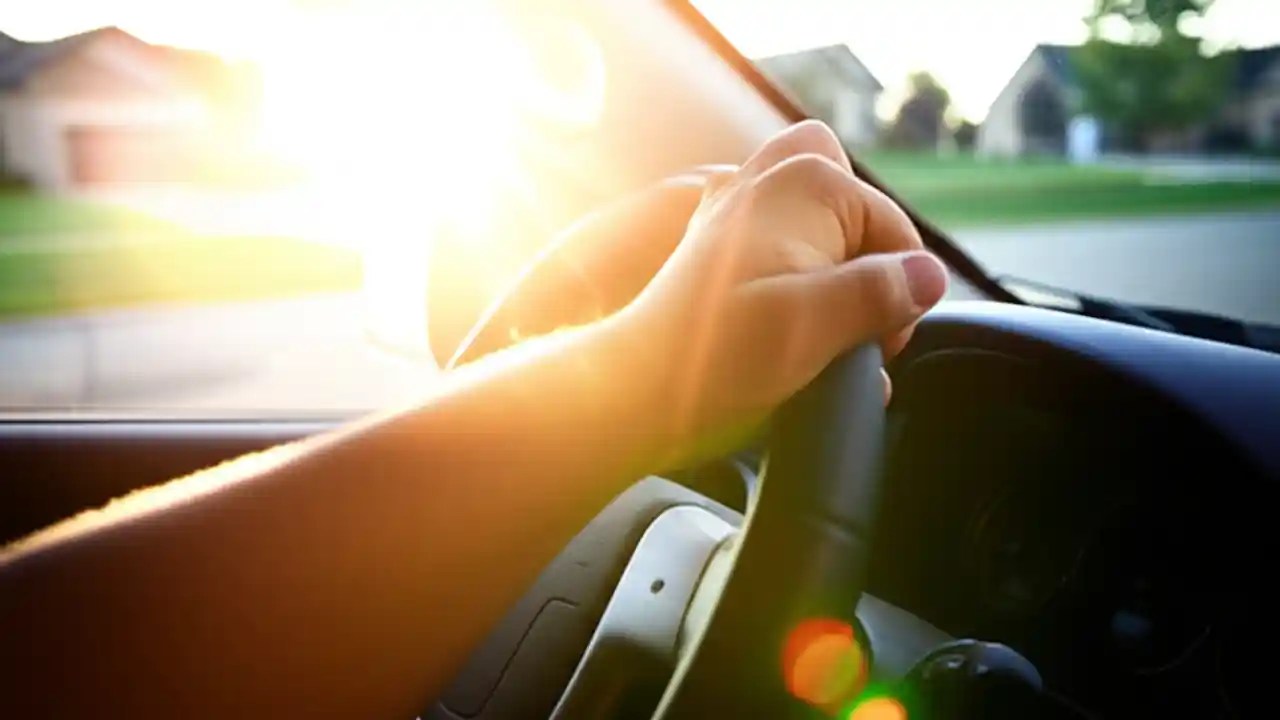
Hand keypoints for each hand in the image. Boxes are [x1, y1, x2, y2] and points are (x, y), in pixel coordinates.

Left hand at [620, 121, 947, 465]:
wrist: (640, 383)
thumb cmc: (723, 351)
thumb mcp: (821, 322)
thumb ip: (884, 292)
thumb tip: (930, 276)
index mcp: (805, 183)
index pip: (892, 230)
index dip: (902, 291)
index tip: (883, 344)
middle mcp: (769, 182)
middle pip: (852, 207)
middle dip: (870, 264)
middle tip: (860, 318)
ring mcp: (738, 213)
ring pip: (817, 226)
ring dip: (836, 276)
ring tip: (828, 331)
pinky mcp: (717, 249)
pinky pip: (780, 248)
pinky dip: (799, 283)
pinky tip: (793, 332)